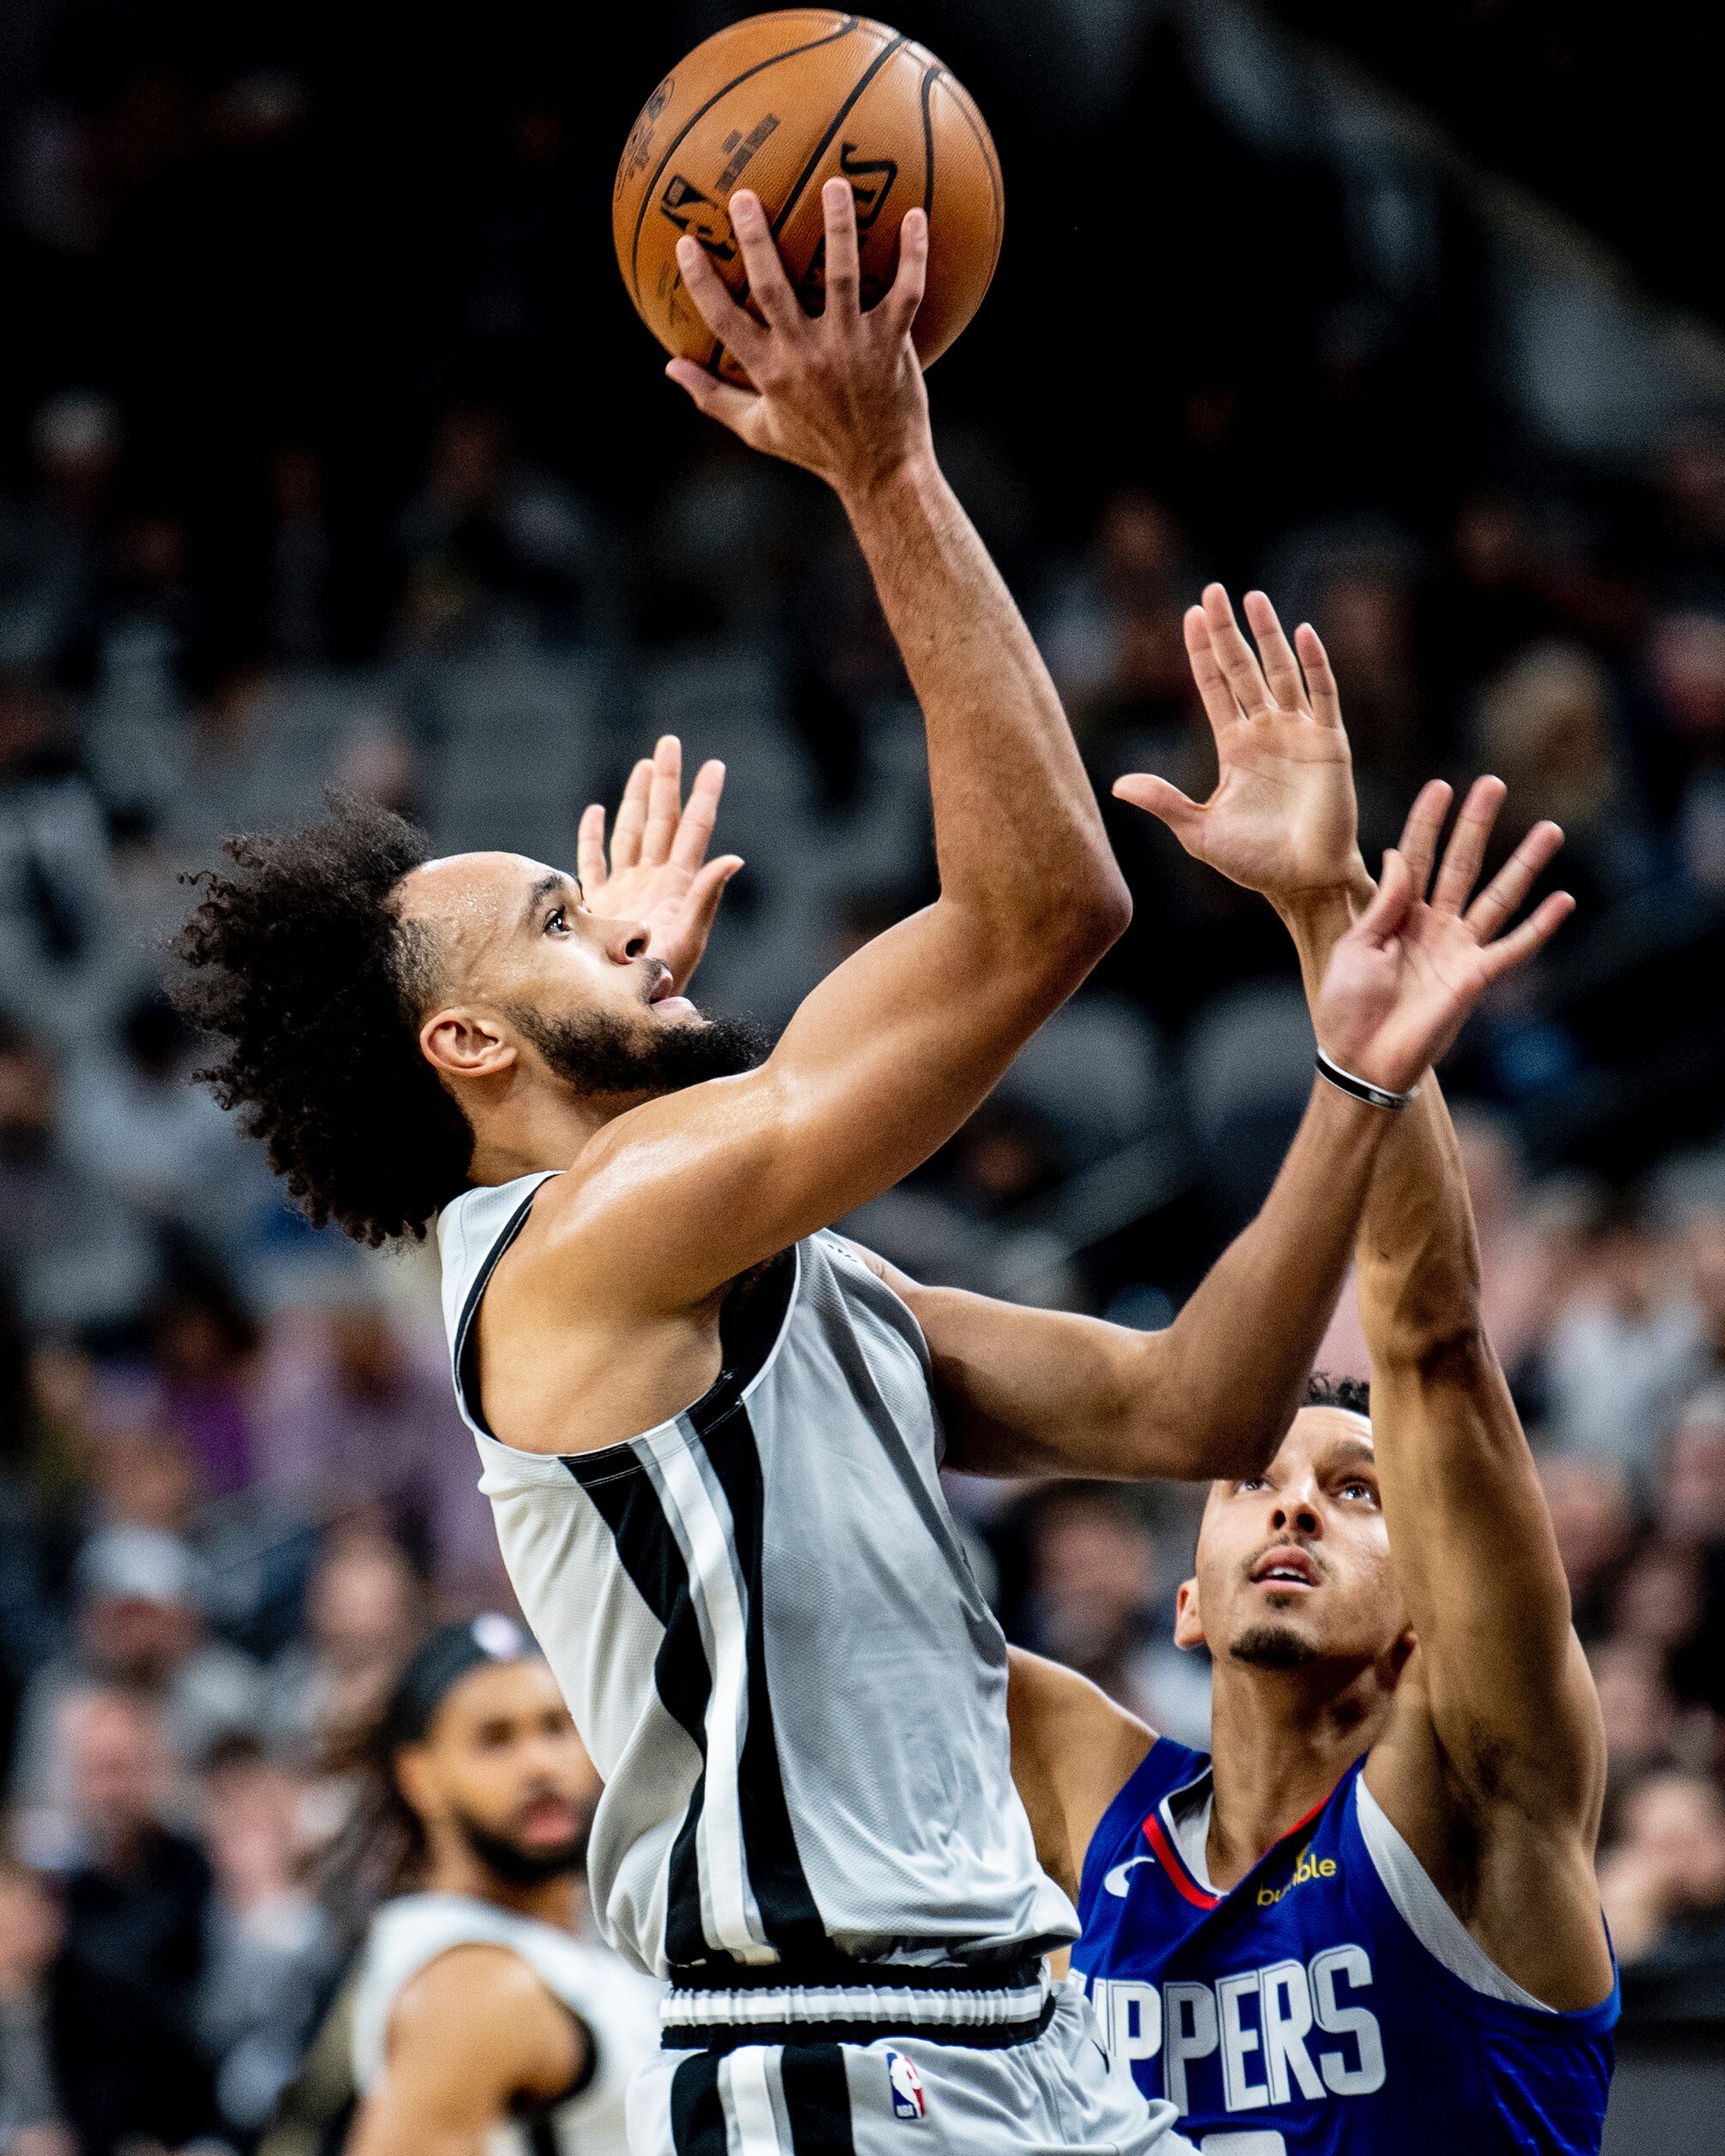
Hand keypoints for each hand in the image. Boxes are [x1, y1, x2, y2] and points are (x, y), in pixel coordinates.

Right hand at [578, 735, 741, 993]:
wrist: (628, 1005)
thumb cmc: (663, 977)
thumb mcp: (689, 936)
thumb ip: (706, 896)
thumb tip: (734, 858)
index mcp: (677, 884)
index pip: (693, 830)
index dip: (704, 797)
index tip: (715, 765)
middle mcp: (653, 881)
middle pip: (660, 819)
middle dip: (666, 781)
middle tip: (670, 742)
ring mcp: (626, 890)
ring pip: (630, 832)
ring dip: (636, 799)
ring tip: (645, 766)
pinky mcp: (599, 904)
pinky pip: (593, 862)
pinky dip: (593, 836)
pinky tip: (596, 812)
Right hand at [666, 179, 931, 498]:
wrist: (881, 473)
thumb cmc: (817, 450)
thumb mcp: (759, 430)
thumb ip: (714, 397)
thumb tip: (670, 367)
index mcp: (771, 373)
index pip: (725, 322)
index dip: (702, 283)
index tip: (687, 243)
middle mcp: (807, 356)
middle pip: (774, 288)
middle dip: (756, 241)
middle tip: (744, 196)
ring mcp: (852, 347)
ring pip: (842, 277)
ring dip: (838, 229)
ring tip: (834, 184)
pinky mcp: (893, 345)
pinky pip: (907, 292)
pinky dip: (913, 256)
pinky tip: (915, 216)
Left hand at [1113, 584, 1367, 904]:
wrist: (1301, 882)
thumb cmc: (1253, 862)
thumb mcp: (1198, 831)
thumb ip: (1164, 802)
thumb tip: (1118, 784)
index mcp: (1234, 746)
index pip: (1214, 686)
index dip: (1202, 652)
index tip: (1189, 615)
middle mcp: (1266, 731)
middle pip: (1243, 668)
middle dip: (1227, 631)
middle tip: (1213, 590)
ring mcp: (1299, 734)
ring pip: (1281, 672)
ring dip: (1268, 635)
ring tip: (1252, 597)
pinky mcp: (1330, 744)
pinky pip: (1323, 696)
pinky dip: (1315, 665)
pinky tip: (1303, 633)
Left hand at [1314, 777, 1574, 1094]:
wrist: (1361, 1059)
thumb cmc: (1347, 1006)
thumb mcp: (1355, 946)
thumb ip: (1384, 902)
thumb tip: (1396, 853)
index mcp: (1397, 915)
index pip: (1416, 856)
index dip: (1427, 823)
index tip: (1441, 786)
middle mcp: (1434, 925)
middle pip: (1461, 864)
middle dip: (1477, 825)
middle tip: (1493, 784)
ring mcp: (1458, 949)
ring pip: (1498, 896)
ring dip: (1524, 864)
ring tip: (1549, 828)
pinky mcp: (1475, 978)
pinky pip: (1514, 947)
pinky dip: (1541, 925)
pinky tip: (1564, 899)